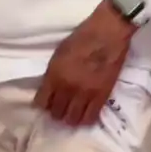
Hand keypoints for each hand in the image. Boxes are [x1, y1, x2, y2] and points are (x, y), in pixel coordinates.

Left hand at [34, 1, 136, 126]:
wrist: (108, 32)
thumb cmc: (82, 37)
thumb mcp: (59, 53)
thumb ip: (53, 73)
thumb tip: (49, 88)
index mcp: (54, 74)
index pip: (42, 102)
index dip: (42, 105)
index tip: (45, 104)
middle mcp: (67, 87)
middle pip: (56, 113)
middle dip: (55, 112)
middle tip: (59, 108)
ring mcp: (85, 93)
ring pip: (72, 119)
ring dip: (69, 118)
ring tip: (71, 112)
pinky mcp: (102, 96)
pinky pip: (90, 117)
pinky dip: (85, 119)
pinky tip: (83, 114)